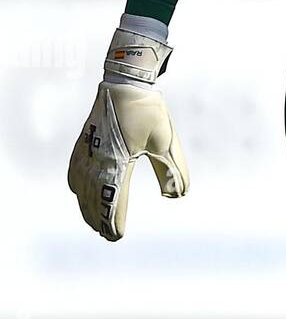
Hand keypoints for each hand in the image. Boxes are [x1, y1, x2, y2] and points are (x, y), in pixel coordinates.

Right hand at [67, 28, 189, 240]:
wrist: (126, 82)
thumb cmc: (149, 111)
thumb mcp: (166, 142)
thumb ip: (172, 171)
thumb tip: (178, 196)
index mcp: (117, 160)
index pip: (113, 197)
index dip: (114, 219)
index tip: (117, 236)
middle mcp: (97, 157)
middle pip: (93, 196)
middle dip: (98, 217)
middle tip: (105, 235)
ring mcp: (87, 149)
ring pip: (81, 185)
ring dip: (86, 204)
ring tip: (92, 221)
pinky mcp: (85, 140)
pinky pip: (74, 167)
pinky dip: (76, 184)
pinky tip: (77, 191)